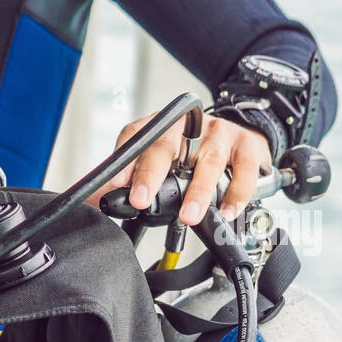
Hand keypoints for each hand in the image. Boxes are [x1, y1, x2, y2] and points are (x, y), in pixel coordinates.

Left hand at [88, 111, 271, 225]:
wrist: (238, 134)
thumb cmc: (190, 151)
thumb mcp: (157, 158)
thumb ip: (128, 179)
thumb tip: (95, 203)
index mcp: (160, 127)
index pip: (135, 135)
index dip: (124, 158)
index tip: (115, 182)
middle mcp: (188, 126)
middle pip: (166, 145)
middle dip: (151, 173)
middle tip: (141, 200)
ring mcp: (219, 133)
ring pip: (209, 159)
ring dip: (198, 191)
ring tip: (188, 216)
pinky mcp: (246, 146)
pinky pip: (244, 170)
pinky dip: (236, 193)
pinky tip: (227, 211)